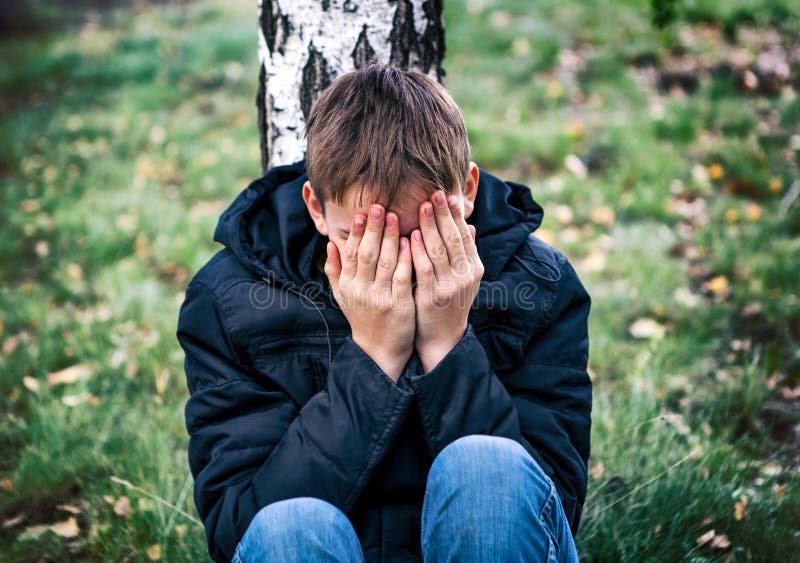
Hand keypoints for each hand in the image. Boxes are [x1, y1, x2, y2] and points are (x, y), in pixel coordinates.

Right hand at [324, 203, 414, 381]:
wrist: (379, 350)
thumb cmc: (363, 318)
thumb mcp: (344, 296)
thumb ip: (335, 271)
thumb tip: (329, 245)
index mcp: (348, 285)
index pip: (350, 253)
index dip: (355, 232)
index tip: (361, 212)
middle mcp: (361, 290)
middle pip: (366, 254)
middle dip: (372, 229)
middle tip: (379, 206)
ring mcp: (380, 298)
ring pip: (385, 263)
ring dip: (390, 238)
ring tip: (395, 217)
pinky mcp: (398, 306)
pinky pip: (402, 278)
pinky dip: (406, 259)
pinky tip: (410, 242)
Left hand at [410, 190, 483, 372]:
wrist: (443, 339)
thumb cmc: (448, 303)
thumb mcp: (463, 279)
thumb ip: (465, 253)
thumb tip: (469, 225)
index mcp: (474, 268)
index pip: (464, 235)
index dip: (455, 214)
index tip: (447, 195)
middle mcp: (465, 275)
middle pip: (453, 238)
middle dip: (443, 214)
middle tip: (434, 193)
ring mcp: (450, 286)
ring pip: (439, 250)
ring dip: (430, 226)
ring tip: (422, 206)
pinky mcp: (433, 296)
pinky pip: (424, 268)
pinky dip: (418, 250)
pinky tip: (411, 235)